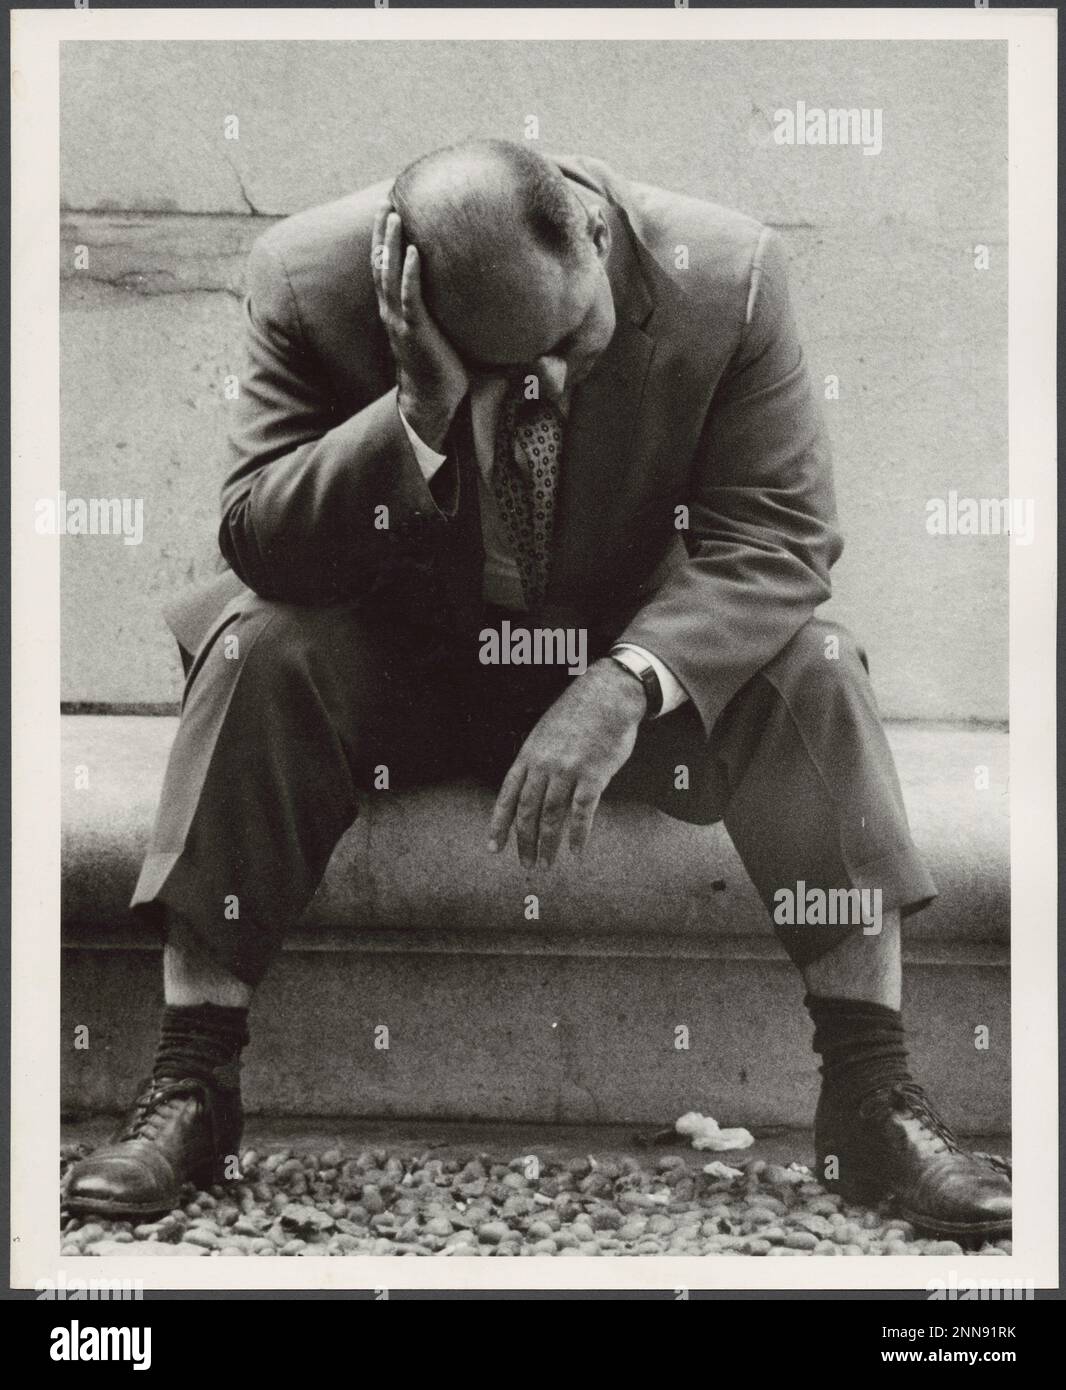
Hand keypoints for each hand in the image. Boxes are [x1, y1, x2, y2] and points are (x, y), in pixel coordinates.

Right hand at [371, 205, 467, 450]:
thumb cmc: (440, 365)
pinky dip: (410, 273)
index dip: (383, 238)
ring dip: (392, 243)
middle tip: (387, 199)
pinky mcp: (414, 330)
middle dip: (383, 230)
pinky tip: (414, 251)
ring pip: (389, 274)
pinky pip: (410, 297)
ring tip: (396, 214)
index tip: (389, 209)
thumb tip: (473, 283)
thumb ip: (444, 306)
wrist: (433, 399)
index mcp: (395, 308)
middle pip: (381, 262)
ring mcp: (400, 320)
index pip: (384, 266)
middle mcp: (391, 310)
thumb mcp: (438, 328)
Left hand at [488, 659, 645, 868]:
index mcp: (529, 754)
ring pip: (552, 816)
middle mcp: (544, 764)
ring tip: (547, 863)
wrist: (609, 693)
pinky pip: (582, 813)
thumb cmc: (578, 713)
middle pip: (528, 812)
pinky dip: (578, 836)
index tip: (494, 848)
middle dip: (524, 842)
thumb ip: (535, 760)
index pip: (507, 796)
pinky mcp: (594, 775)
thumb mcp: (545, 732)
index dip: (499, 824)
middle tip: (526, 864)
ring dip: (548, 845)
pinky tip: (576, 852)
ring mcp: (568, 770)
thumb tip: (528, 789)